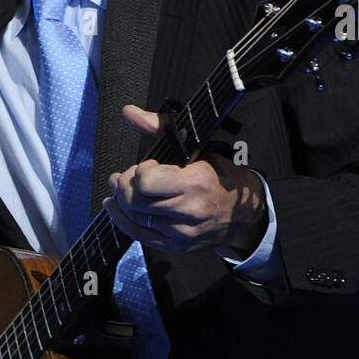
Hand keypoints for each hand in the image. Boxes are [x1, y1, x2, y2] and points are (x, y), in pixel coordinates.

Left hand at [102, 105, 267, 255]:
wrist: (244, 213)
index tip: (148, 165)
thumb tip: (129, 112)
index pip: (146, 182)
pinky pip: (139, 235)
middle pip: (136, 201)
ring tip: (118, 187)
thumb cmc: (222, 176)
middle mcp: (188, 211)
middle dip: (123, 184)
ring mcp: (182, 232)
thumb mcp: (199, 146)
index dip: (140, 171)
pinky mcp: (176, 246)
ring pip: (134, 217)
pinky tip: (114, 207)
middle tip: (123, 175)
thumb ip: (161, 128)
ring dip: (120, 200)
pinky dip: (121, 220)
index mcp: (196, 183)